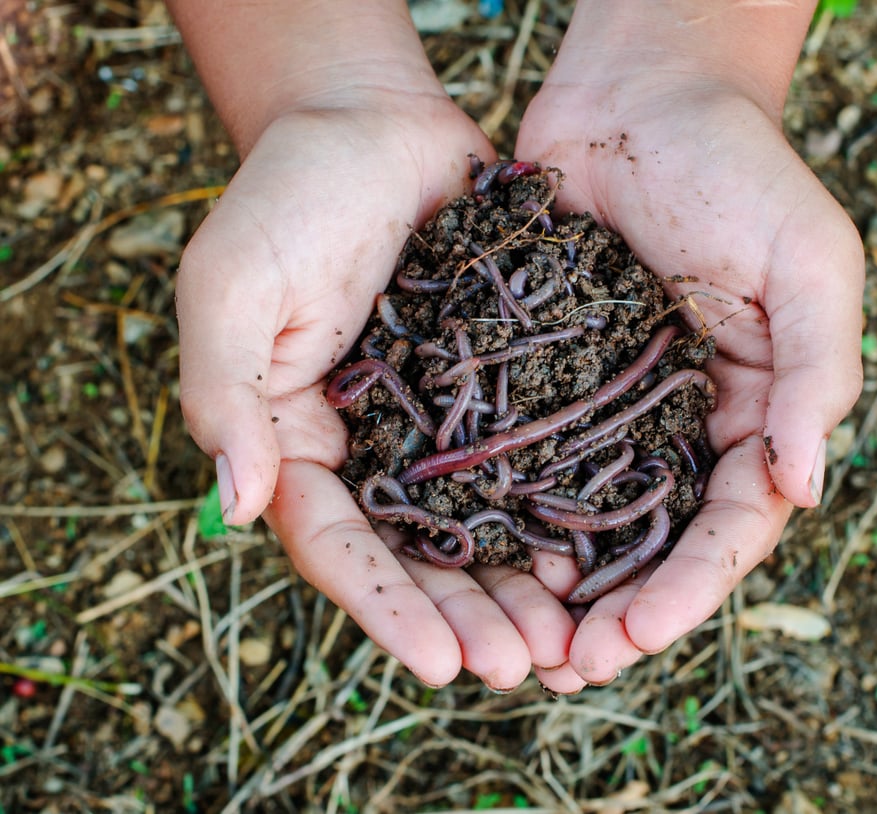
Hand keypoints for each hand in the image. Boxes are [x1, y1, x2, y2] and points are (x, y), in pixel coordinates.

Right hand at [176, 99, 581, 690]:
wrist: (371, 127)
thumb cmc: (287, 201)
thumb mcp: (231, 290)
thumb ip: (224, 398)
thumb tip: (235, 508)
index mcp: (299, 442)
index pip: (340, 546)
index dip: (389, 611)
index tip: (441, 666)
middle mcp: (374, 449)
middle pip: (419, 555)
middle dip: (468, 616)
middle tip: (523, 667)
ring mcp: (441, 424)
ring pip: (481, 525)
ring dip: (519, 586)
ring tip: (569, 638)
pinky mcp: (497, 388)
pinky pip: (528, 458)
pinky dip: (557, 508)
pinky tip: (596, 549)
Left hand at [515, 6, 863, 682]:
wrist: (636, 100)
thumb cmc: (736, 169)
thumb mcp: (807, 262)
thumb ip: (814, 374)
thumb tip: (805, 490)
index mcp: (752, 410)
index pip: (730, 524)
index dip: (690, 588)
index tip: (639, 637)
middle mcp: (678, 422)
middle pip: (654, 541)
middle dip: (619, 611)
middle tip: (570, 670)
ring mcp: (608, 406)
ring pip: (586, 518)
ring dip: (557, 585)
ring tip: (522, 644)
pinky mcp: (546, 377)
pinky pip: (528, 456)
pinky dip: (510, 512)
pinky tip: (477, 555)